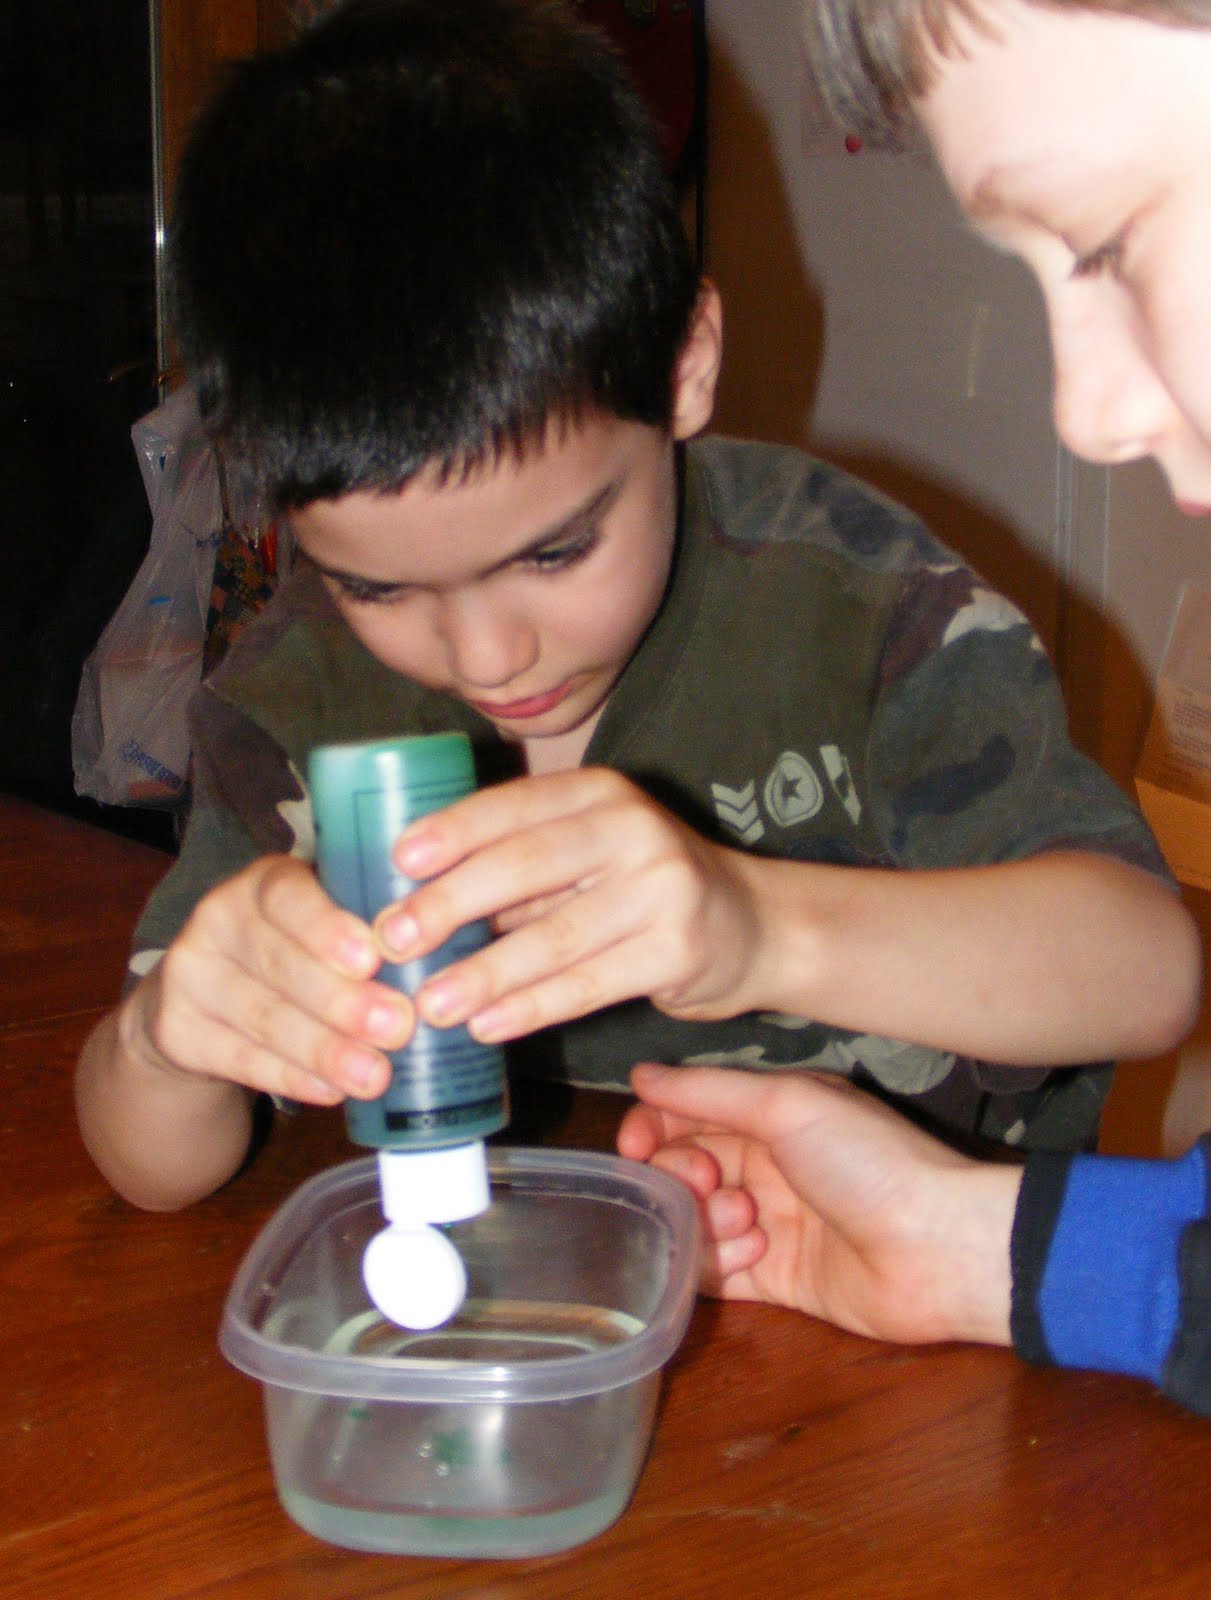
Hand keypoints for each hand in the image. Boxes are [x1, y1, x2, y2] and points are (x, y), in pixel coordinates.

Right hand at [121, 854, 413, 1105]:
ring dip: (325, 1049)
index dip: (327, 927)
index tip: (373, 957)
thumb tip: (444, 969)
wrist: (203, 1000)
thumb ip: (371, 934)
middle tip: (399, 1026)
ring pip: (264, 1016)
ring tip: (376, 1074)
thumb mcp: (327, 926)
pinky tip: (330, 1091)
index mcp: (266, 880)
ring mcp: (189, 972)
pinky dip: (290, 1077)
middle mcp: (219, 916)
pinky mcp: (175, 1028)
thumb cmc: (297, 954)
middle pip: (282, 963)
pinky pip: (239, 1057)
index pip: (289, 894)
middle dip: (344, 1001)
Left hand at [376, 768, 767, 1041]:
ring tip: (430, 1004)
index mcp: (597, 793)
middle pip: (524, 866)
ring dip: (483, 974)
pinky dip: (532, 1007)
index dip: (451, 832)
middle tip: (393, 942)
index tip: (396, 863)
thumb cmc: (642, 889)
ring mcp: (661, 887)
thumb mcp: (588, 852)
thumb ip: (520, 866)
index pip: (512, 806)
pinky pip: (588, 984)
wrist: (751, 926)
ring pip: (552, 936)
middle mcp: (631, 829)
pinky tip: (488, 1026)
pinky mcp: (678, 950)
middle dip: (450, 905)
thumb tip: (416, 903)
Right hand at [618, 1062, 1019, 1345]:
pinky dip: (719, 1262)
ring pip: (695, 1219)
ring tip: (744, 1221)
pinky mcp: (775, 1280)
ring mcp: (769, 1223)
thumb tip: (639, 1074)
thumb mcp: (788, 1106)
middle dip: (678, 1173)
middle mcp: (767, 1163)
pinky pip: (717, 1272)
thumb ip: (708, 1092)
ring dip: (705, 1218)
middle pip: (685, 1166)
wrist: (938, 1247)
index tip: (632, 1146)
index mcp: (774, 1113)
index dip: (653, 1126)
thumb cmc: (868, 1161)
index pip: (689, 1112)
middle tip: (700, 1182)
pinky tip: (753, 1251)